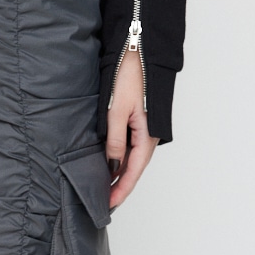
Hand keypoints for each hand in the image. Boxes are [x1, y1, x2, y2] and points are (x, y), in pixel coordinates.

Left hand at [105, 47, 159, 209]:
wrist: (140, 50)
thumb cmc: (129, 76)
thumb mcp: (117, 110)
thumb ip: (115, 140)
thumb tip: (113, 166)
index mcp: (147, 135)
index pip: (133, 171)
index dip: (121, 189)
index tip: (109, 204)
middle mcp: (150, 134)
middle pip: (135, 168)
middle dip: (121, 185)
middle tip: (105, 202)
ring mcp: (146, 128)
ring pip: (133, 158)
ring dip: (121, 173)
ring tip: (106, 188)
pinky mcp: (141, 120)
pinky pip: (131, 146)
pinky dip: (122, 158)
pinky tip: (112, 164)